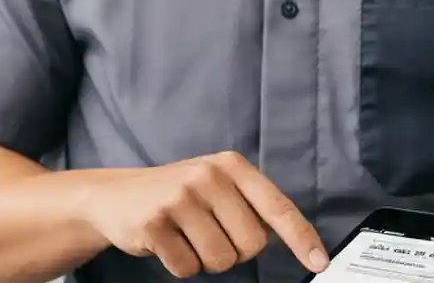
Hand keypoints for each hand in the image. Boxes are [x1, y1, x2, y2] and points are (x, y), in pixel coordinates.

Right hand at [84, 151, 329, 278]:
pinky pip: (187, 268)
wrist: (115, 195)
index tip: (319, 262)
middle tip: (209, 233)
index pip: (277, 206)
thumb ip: (250, 204)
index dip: (301, 238)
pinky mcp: (155, 222)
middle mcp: (208, 175)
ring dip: (205, 259)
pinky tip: (166, 241)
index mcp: (231, 165)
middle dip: (235, 251)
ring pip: (221, 260)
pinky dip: (180, 265)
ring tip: (186, 236)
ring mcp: (180, 197)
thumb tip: (295, 239)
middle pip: (251, 244)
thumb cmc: (178, 194)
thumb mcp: (216, 184)